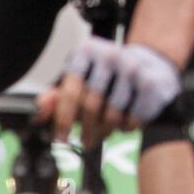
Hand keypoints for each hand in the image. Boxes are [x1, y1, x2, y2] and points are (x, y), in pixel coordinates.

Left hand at [41, 37, 180, 147]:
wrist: (153, 64)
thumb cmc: (110, 76)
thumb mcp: (81, 79)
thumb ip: (57, 95)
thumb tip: (41, 109)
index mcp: (86, 52)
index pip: (70, 92)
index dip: (63, 120)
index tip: (60, 139)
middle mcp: (110, 55)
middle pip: (91, 106)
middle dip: (87, 130)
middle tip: (86, 141)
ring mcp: (133, 67)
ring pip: (112, 115)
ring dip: (107, 131)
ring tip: (107, 130)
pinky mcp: (151, 82)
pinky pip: (134, 118)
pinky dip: (127, 127)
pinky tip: (126, 123)